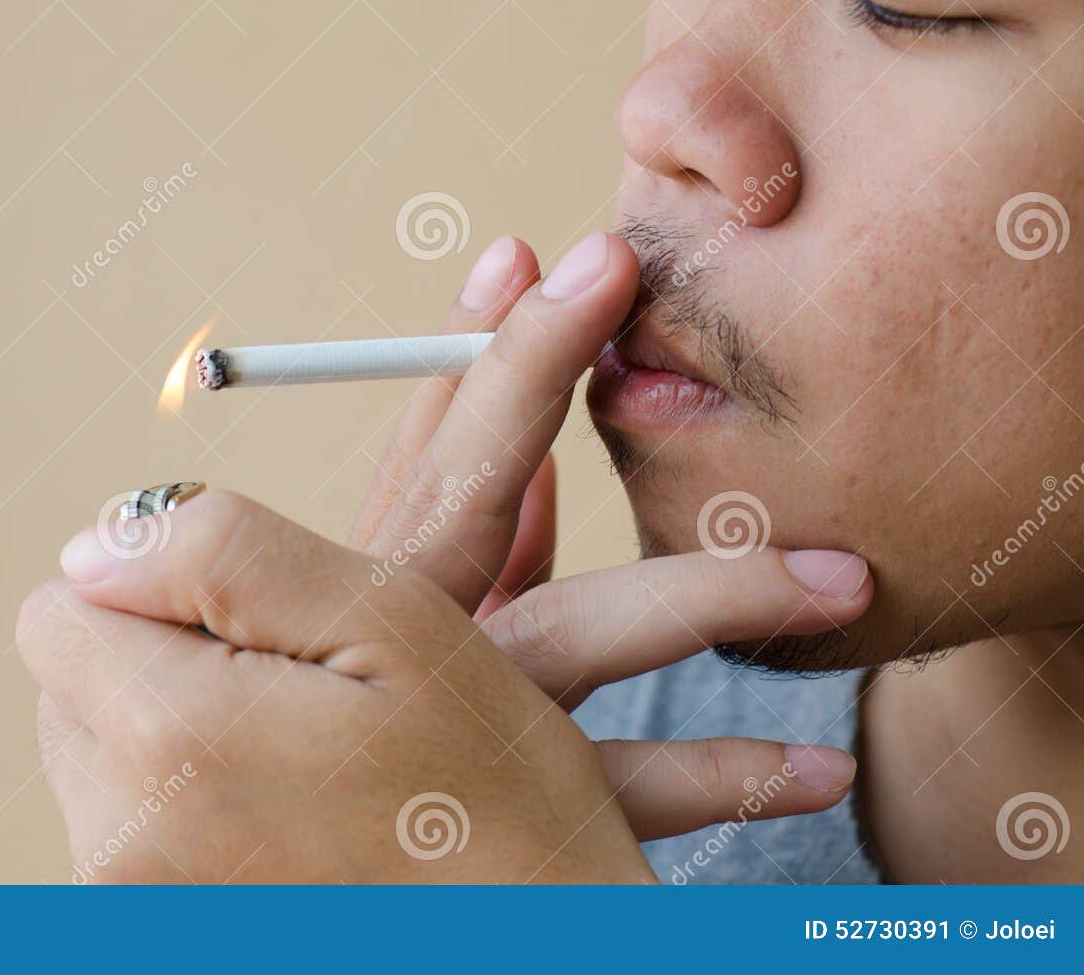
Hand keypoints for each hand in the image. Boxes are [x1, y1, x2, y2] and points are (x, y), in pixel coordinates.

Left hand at [20, 491, 654, 882]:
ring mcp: (131, 910)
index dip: (157, 592)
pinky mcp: (155, 940)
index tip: (261, 630)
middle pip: (71, 684)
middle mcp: (118, 842)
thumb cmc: (496, 801)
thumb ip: (222, 552)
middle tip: (296, 695)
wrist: (547, 954)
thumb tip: (92, 544)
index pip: (58, 607)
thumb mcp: (392, 621)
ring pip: (99, 756)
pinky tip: (294, 822)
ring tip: (305, 765)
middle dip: (161, 661)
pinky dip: (194, 808)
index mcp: (167, 740)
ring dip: (178, 736)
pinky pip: (133, 831)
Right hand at [350, 232, 872, 805]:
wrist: (274, 855)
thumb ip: (450, 532)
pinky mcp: (517, 810)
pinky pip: (627, 793)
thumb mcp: (383, 613)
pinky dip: (725, 778)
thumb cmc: (330, 721)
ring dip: (714, 593)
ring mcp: (463, 721)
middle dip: (527, 371)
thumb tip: (539, 452)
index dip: (474, 343)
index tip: (525, 254)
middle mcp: (405, 641)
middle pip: (464, 487)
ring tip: (836, 571)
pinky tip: (820, 766)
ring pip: (580, 634)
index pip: (418, 444)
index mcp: (366, 590)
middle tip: (610, 270)